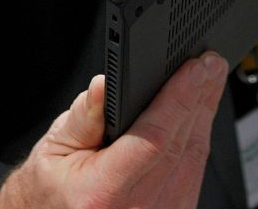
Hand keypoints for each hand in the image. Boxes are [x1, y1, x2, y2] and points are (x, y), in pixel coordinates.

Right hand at [0, 53, 227, 208]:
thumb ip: (84, 116)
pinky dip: (197, 140)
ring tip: (209, 80)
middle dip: (198, 98)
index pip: (153, 139)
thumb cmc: (48, 194)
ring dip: (203, 115)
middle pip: (179, 145)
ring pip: (193, 159)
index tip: (194, 69)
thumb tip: (106, 85)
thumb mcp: (54, 149)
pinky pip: (193, 175)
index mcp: (101, 194)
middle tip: (209, 63)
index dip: (178, 99)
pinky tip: (198, 114)